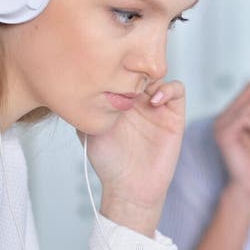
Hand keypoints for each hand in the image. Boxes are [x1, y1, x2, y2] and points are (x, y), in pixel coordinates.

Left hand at [83, 79, 185, 234]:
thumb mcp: (86, 129)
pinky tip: (153, 101)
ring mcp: (157, 106)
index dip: (118, 63)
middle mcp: (139, 99)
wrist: (129, 186)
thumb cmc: (109, 162)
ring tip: (139, 89)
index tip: (109, 67)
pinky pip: (177, 90)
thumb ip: (84, 107)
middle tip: (126, 72)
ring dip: (151, 76)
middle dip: (135, 64)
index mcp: (120, 98)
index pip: (123, 69)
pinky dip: (168, 89)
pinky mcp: (174, 116)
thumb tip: (71, 83)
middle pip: (142, 67)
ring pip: (160, 74)